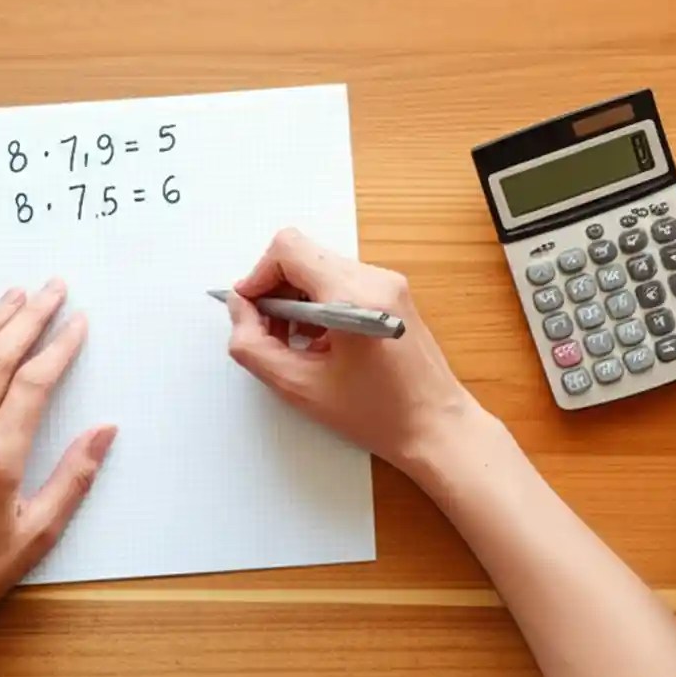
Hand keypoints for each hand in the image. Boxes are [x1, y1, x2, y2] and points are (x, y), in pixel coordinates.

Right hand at [226, 228, 475, 471]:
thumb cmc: (379, 414)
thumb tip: (239, 310)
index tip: (251, 310)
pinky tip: (321, 345)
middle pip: (303, 257)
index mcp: (353, 295)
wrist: (436, 427)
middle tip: (271, 336)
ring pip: (321, 269)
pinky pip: (342, 282)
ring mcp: (389, 283)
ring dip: (297, 301)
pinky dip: (320, 305)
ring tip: (298, 346)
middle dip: (276, 292)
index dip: (258, 276)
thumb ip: (254, 346)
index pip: (288, 249)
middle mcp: (375, 278)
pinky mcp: (394, 294)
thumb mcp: (300, 387)